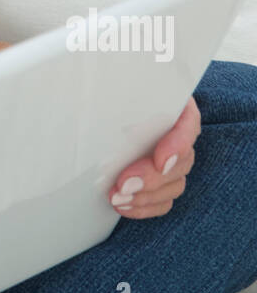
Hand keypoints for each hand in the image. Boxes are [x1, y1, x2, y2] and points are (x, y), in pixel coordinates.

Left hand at [108, 96, 200, 219]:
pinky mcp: (162, 180)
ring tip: (117, 197)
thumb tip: (103, 97)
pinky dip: (144, 206)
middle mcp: (179, 132)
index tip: (160, 160)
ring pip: (174, 184)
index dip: (178, 145)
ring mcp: (173, 159)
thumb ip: (118, 89)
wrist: (106, 97)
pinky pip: (164, 200)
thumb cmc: (112, 86)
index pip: (188, 124)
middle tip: (124, 183)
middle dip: (152, 177)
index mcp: (174, 104)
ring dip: (146, 195)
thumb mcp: (116, 85)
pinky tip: (124, 206)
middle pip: (182, 160)